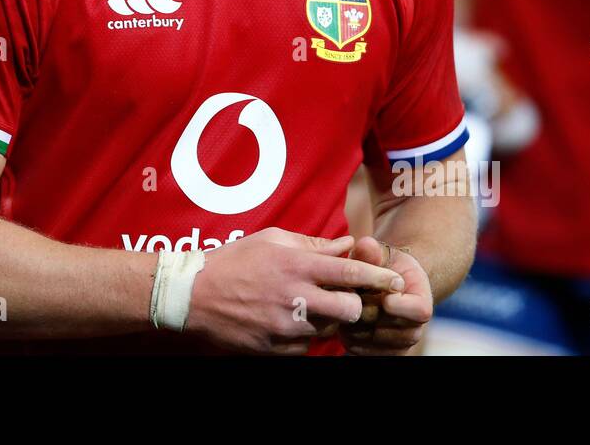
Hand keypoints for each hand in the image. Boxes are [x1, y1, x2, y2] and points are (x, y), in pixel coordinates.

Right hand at [185, 228, 403, 354]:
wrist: (192, 296)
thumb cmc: (233, 261)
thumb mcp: (271, 241)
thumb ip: (312, 245)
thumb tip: (346, 244)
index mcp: (294, 265)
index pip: (348, 271)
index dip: (377, 276)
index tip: (397, 279)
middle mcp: (293, 296)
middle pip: (349, 309)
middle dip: (355, 305)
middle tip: (347, 298)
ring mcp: (284, 326)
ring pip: (329, 328)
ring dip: (327, 319)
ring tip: (308, 305)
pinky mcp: (274, 348)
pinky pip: (306, 345)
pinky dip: (305, 334)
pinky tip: (288, 319)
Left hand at [340, 237, 431, 354]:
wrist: (385, 289)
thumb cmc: (384, 267)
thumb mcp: (381, 254)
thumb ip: (372, 251)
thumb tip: (366, 244)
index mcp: (422, 302)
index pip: (418, 311)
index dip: (399, 304)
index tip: (382, 294)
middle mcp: (414, 329)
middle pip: (385, 325)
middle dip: (363, 306)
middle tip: (348, 290)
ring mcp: (397, 345)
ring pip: (367, 338)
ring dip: (351, 320)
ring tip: (345, 301)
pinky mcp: (379, 354)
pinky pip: (357, 350)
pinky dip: (345, 334)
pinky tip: (341, 317)